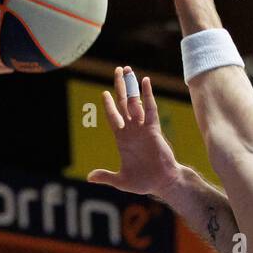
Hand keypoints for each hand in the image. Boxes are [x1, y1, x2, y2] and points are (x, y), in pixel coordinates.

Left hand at [87, 67, 179, 197]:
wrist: (162, 183)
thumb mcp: (121, 180)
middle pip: (124, 103)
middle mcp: (132, 130)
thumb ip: (106, 176)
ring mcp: (142, 128)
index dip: (109, 105)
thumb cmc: (144, 182)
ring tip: (128, 70)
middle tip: (118, 70)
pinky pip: (150, 109)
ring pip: (135, 102)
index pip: (113, 117)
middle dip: (120, 87)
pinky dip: (148, 95)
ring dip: (131, 86)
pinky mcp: (154, 129)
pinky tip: (145, 82)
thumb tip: (90, 177)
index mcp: (122, 139)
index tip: (104, 93)